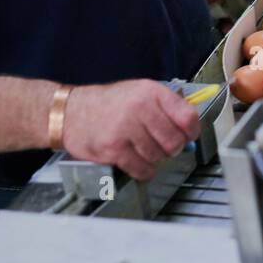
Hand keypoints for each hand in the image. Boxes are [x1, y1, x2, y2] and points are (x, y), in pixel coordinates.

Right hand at [62, 81, 200, 181]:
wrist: (70, 112)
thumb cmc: (108, 104)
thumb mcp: (139, 92)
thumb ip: (166, 107)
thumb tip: (190, 129)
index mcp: (150, 92)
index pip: (187, 116)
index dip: (192, 131)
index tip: (189, 136)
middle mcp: (139, 108)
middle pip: (175, 141)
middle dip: (172, 148)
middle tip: (163, 146)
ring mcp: (125, 129)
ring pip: (158, 156)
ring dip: (154, 158)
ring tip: (142, 149)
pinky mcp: (113, 149)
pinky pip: (142, 169)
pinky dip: (143, 170)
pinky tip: (137, 161)